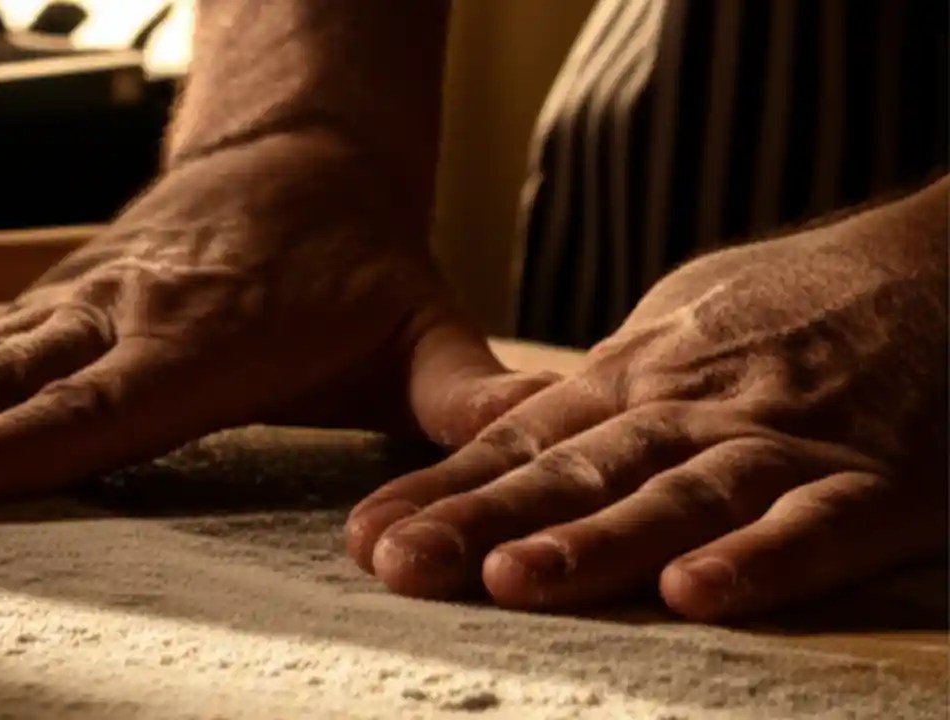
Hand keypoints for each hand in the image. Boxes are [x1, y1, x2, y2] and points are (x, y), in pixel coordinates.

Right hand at [0, 132, 559, 504]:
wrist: (303, 157)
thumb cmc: (358, 261)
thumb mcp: (422, 326)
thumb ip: (464, 392)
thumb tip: (520, 441)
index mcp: (206, 339)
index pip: (102, 406)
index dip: (14, 447)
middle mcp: (128, 315)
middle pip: (12, 384)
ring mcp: (85, 299)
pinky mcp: (64, 290)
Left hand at [346, 178, 948, 620]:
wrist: (939, 267)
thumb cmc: (793, 305)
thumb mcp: (676, 325)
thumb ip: (599, 386)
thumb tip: (514, 430)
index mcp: (637, 377)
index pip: (520, 442)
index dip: (442, 490)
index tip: (369, 534)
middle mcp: (692, 409)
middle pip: (573, 472)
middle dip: (481, 521)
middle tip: (401, 562)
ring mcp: (780, 443)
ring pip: (674, 497)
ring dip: (594, 542)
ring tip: (513, 581)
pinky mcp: (876, 481)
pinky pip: (812, 527)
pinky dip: (757, 561)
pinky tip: (696, 597)